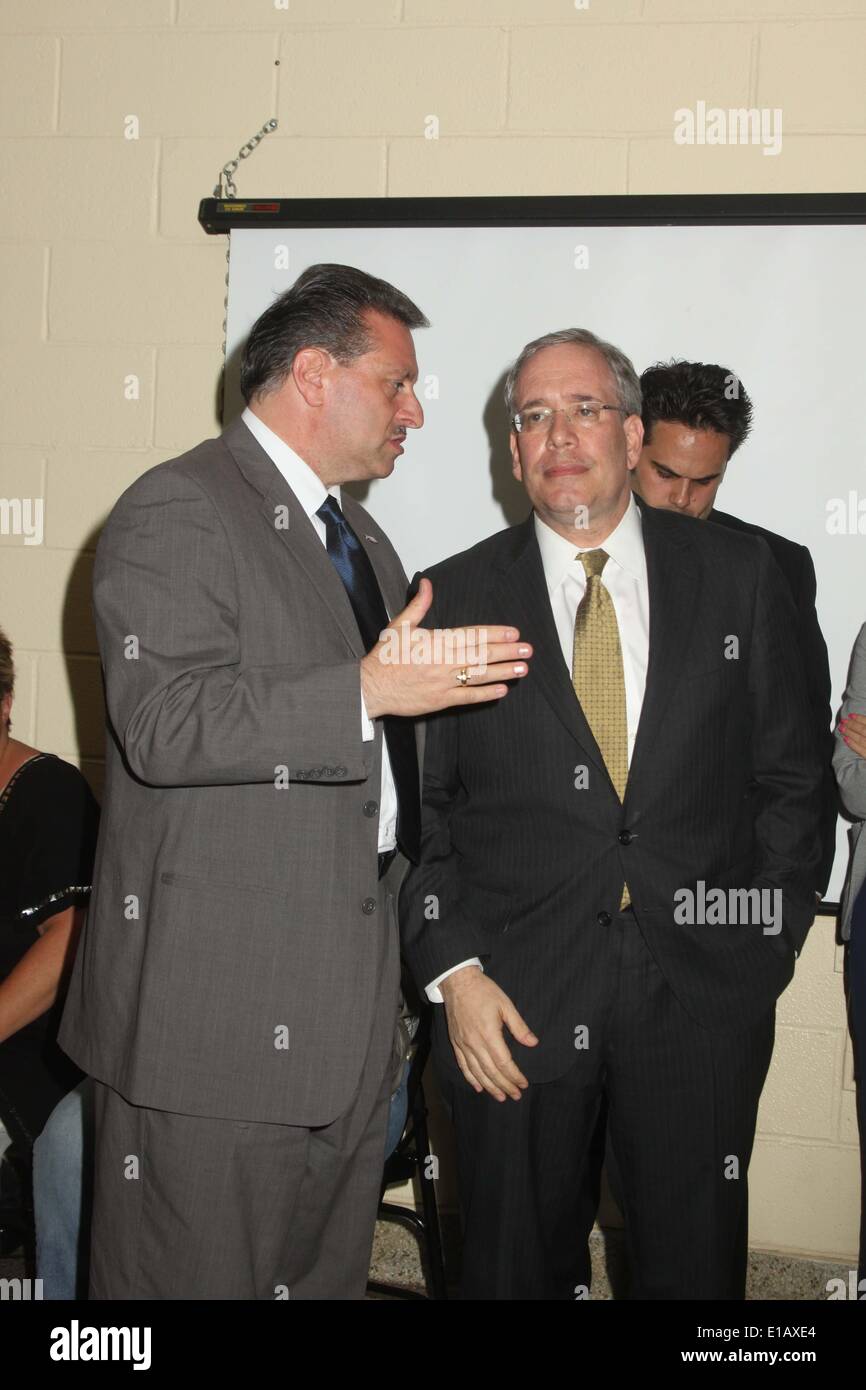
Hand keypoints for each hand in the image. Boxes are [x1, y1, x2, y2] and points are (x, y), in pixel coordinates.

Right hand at [360, 578, 532, 718]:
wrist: (370, 688)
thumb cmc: (384, 657)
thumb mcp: (399, 626)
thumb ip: (418, 605)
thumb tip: (427, 583)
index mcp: (434, 641)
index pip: (471, 635)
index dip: (494, 634)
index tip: (513, 633)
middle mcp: (442, 662)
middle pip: (480, 655)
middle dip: (506, 652)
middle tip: (527, 650)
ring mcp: (442, 682)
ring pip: (478, 676)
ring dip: (502, 672)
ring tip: (521, 669)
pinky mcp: (440, 700)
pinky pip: (467, 697)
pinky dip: (485, 694)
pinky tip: (501, 690)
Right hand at [440, 964, 537, 1100]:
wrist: (458, 982)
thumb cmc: (483, 991)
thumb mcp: (506, 1005)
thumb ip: (519, 1026)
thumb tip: (533, 1043)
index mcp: (489, 1034)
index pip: (504, 1063)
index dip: (514, 1076)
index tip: (523, 1084)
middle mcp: (475, 1043)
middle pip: (491, 1072)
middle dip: (505, 1086)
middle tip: (516, 1096)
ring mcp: (463, 1044)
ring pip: (477, 1072)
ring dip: (489, 1087)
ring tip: (500, 1097)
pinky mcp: (456, 1043)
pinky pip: (463, 1065)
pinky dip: (470, 1078)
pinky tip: (478, 1087)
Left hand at [840, 712, 865, 758]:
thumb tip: (862, 722)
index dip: (859, 718)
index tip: (851, 715)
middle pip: (863, 730)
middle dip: (852, 724)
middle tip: (843, 721)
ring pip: (860, 739)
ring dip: (850, 732)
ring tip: (841, 728)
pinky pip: (861, 750)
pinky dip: (853, 744)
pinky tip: (845, 739)